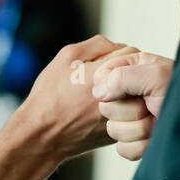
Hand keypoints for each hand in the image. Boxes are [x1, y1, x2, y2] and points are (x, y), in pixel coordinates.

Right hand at [16, 35, 137, 161]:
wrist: (42, 134)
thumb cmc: (50, 95)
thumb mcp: (67, 57)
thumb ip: (96, 45)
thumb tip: (117, 46)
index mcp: (105, 75)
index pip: (132, 53)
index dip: (119, 53)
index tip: (107, 60)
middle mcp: (117, 97)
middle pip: (137, 74)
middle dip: (125, 71)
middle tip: (106, 77)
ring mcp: (119, 117)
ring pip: (136, 95)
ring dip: (126, 90)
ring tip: (105, 93)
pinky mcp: (118, 132)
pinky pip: (128, 114)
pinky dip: (120, 108)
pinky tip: (98, 109)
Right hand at [92, 51, 174, 159]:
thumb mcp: (156, 75)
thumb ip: (122, 77)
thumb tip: (97, 92)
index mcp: (133, 69)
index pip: (101, 76)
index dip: (112, 86)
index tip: (134, 89)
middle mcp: (130, 93)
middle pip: (105, 106)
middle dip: (130, 110)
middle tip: (151, 105)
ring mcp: (133, 118)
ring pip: (113, 129)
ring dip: (139, 129)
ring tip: (157, 121)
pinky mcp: (136, 141)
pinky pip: (123, 149)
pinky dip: (141, 146)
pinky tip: (156, 137)